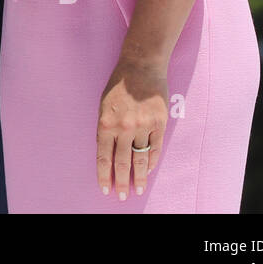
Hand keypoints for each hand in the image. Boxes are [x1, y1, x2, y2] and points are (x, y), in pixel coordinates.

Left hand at [96, 58, 167, 200]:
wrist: (141, 67)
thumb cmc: (118, 86)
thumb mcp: (103, 105)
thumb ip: (105, 128)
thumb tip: (108, 153)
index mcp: (106, 123)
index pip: (103, 156)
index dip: (104, 174)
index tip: (105, 189)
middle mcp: (124, 127)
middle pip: (122, 162)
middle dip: (121, 182)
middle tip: (121, 197)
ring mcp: (143, 126)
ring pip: (140, 159)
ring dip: (138, 177)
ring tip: (137, 190)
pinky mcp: (159, 124)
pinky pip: (155, 149)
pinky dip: (151, 162)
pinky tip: (147, 171)